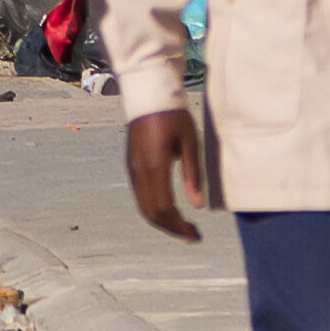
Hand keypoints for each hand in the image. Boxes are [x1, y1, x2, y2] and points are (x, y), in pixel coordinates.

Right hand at [124, 108, 204, 242]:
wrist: (148, 94)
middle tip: (193, 236)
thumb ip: (193, 175)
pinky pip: (140, 196)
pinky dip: (154, 209)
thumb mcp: (190, 143)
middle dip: (171, 228)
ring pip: (143, 206)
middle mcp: (139, 170)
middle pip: (151, 212)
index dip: (179, 225)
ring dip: (162, 221)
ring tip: (183, 227)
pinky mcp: (131, 165)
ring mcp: (132, 168)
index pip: (164, 207)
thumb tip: (198, 207)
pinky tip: (170, 211)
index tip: (196, 234)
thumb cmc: (174, 116)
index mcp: (154, 165)